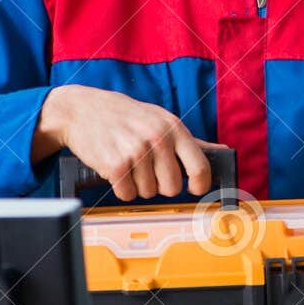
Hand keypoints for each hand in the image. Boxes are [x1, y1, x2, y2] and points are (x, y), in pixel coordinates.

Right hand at [32, 84, 217, 199]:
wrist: (80, 110)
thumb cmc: (124, 116)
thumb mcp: (160, 119)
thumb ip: (190, 140)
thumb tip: (222, 151)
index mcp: (173, 127)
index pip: (199, 167)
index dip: (199, 185)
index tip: (193, 189)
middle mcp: (157, 138)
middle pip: (171, 188)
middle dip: (159, 185)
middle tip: (146, 169)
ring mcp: (136, 152)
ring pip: (148, 193)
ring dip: (137, 185)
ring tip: (128, 164)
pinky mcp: (115, 165)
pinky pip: (127, 194)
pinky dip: (121, 188)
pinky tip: (115, 170)